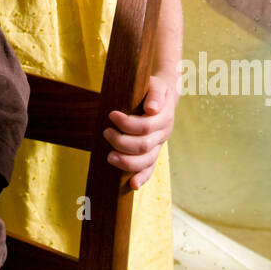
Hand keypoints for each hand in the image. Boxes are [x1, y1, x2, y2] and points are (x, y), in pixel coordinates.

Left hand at [104, 73, 176, 190]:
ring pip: (146, 161)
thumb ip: (155, 94)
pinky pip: (150, 169)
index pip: (146, 126)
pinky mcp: (153, 153)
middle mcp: (163, 134)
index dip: (127, 124)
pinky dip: (142, 177)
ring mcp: (159, 145)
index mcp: (164, 117)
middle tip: (105, 132)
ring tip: (109, 156)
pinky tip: (132, 184)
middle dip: (122, 142)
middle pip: (144, 145)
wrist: (164, 96)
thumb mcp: (156, 85)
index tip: (111, 115)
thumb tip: (152, 108)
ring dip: (127, 162)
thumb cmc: (154, 89)